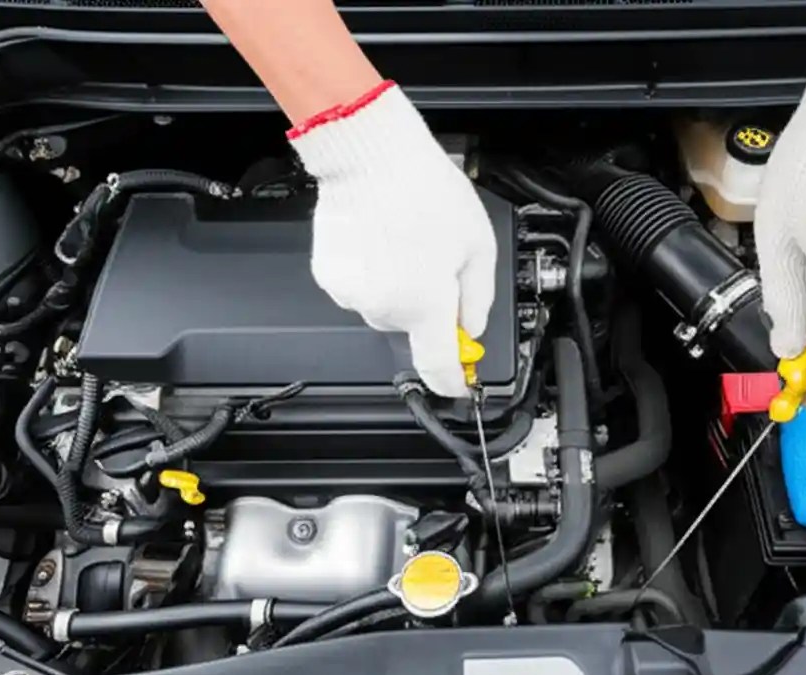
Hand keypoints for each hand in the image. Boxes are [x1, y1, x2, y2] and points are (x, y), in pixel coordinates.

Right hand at [289, 82, 495, 396]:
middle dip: (426, 305)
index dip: (451, 383)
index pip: (438, 365)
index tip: (458, 389)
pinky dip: (371, 271)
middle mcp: (384, 306)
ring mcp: (352, 293)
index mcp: (425, 304)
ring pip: (384, 306)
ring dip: (397, 285)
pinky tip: (380, 238)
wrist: (370, 155)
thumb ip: (477, 296)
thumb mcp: (477, 244)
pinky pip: (359, 287)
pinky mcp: (329, 275)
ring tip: (404, 240)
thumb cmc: (423, 189)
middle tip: (434, 261)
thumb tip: (470, 325)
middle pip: (411, 328)